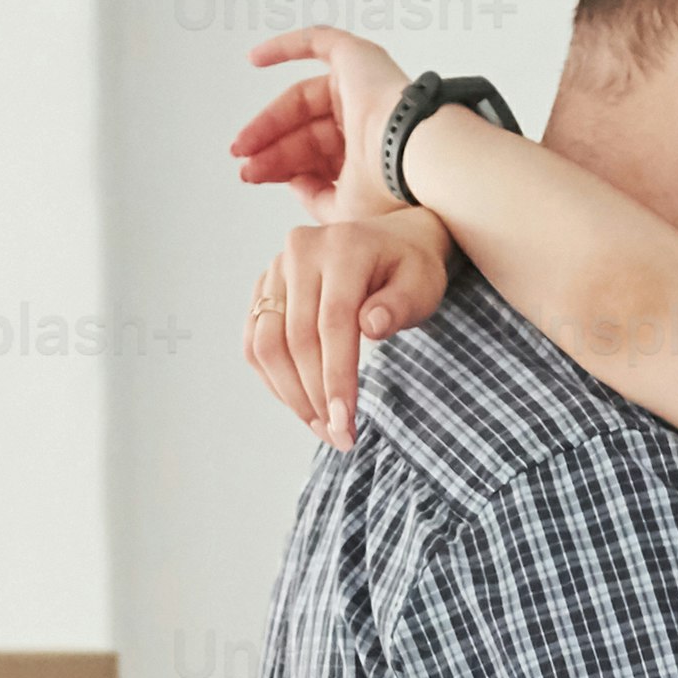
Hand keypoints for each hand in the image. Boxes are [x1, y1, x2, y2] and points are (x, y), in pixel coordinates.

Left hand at [231, 25, 415, 215]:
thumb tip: (294, 183)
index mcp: (368, 153)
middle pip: (304, 130)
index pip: (315, 156)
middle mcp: (367, 119)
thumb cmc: (392, 189)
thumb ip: (317, 200)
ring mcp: (363, 86)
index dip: (280, 166)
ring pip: (302, 101)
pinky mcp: (358, 58)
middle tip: (242, 164)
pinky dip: (285, 48)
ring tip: (242, 142)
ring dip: (269, 121)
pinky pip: (318, 43)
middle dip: (269, 149)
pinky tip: (253, 59)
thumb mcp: (344, 211)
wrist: (412, 158)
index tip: (252, 177)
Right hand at [244, 214, 457, 446]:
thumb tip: (371, 327)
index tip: (345, 424)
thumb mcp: (421, 284)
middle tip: (339, 437)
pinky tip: (301, 404)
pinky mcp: (264, 288)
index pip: (333, 323)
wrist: (389, 240)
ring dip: (290, 395)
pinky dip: (274, 380)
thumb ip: (400, 305)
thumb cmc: (409, 268)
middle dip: (315, 397)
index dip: (336, 379)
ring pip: (266, 344)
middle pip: (295, 338)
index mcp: (342, 247)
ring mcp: (276, 269)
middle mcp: (300, 252)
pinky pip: (256, 343)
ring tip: (322, 427)